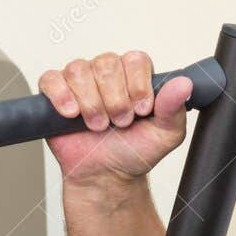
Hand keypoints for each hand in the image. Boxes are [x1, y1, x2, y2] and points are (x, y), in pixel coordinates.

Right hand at [38, 51, 191, 188]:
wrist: (106, 175)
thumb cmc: (133, 152)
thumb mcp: (165, 135)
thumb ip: (173, 109)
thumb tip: (184, 84)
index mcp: (134, 76)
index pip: (135, 60)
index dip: (137, 85)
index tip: (140, 111)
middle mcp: (107, 72)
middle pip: (106, 64)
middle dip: (115, 100)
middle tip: (119, 123)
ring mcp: (80, 80)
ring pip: (79, 71)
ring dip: (91, 104)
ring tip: (98, 125)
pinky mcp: (55, 92)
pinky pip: (51, 79)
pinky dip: (61, 96)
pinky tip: (71, 114)